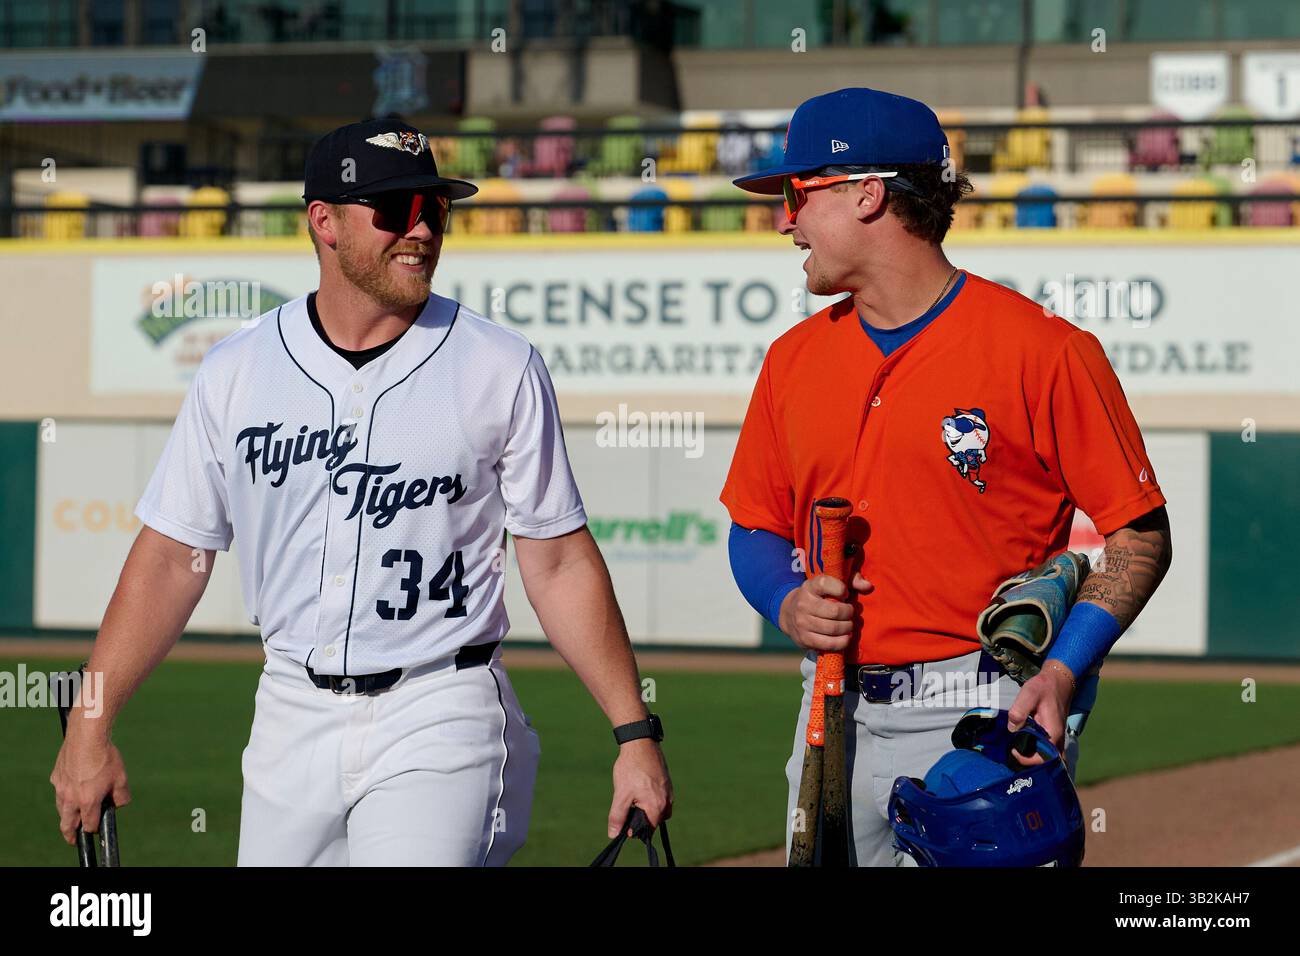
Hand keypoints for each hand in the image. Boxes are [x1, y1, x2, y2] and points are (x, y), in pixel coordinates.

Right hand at [51, 726, 129, 844]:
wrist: (86, 737)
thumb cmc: (106, 757)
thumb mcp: (121, 778)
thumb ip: (121, 796)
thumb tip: (119, 805)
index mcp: (88, 801)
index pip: (89, 825)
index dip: (93, 829)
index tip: (96, 828)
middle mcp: (70, 798)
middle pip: (66, 824)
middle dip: (70, 834)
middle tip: (73, 839)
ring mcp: (61, 788)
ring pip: (60, 809)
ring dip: (66, 815)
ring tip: (72, 817)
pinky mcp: (56, 777)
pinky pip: (59, 791)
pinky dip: (65, 794)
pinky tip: (73, 787)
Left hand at [607, 739, 671, 837]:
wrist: (640, 743)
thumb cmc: (631, 768)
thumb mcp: (621, 794)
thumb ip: (618, 816)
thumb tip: (613, 834)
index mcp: (657, 806)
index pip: (649, 829)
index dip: (635, 829)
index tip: (624, 820)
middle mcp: (667, 800)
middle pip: (655, 820)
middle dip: (642, 818)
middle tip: (629, 805)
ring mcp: (669, 790)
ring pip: (659, 809)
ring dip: (647, 808)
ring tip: (634, 796)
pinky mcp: (667, 782)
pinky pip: (661, 797)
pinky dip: (651, 798)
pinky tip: (640, 788)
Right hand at [778, 573, 873, 652]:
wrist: (789, 613)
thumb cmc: (818, 596)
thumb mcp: (830, 583)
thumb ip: (851, 580)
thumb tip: (867, 586)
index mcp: (810, 586)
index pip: (825, 584)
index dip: (841, 589)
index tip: (845, 594)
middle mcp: (803, 604)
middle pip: (835, 611)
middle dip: (848, 613)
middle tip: (849, 614)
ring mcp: (802, 622)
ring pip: (834, 628)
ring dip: (847, 628)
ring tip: (848, 625)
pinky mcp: (804, 639)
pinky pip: (828, 643)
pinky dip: (842, 642)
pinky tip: (845, 637)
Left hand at [1006, 663, 1075, 765]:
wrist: (1058, 681)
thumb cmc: (1043, 687)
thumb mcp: (1028, 694)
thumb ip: (1019, 712)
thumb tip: (1012, 730)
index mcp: (1053, 733)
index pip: (1043, 758)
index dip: (1027, 759)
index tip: (1013, 750)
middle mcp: (1058, 739)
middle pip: (1048, 763)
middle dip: (1031, 763)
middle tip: (1015, 753)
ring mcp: (1058, 738)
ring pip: (1050, 758)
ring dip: (1036, 759)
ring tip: (1019, 752)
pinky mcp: (1055, 735)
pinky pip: (1049, 751)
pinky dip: (1040, 753)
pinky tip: (1026, 746)